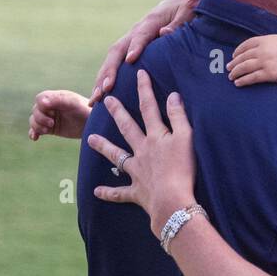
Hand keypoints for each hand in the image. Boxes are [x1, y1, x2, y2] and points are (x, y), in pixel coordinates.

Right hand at [29, 89, 90, 140]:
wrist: (94, 125)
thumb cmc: (86, 110)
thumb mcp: (74, 103)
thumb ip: (59, 100)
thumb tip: (42, 102)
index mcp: (56, 97)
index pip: (40, 98)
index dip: (41, 104)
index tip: (48, 109)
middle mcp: (51, 107)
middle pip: (35, 110)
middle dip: (40, 117)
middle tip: (52, 123)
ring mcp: (49, 118)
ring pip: (34, 120)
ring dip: (37, 125)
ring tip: (46, 130)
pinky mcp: (50, 129)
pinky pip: (36, 130)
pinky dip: (33, 133)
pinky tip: (35, 138)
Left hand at [87, 69, 196, 236]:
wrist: (172, 201)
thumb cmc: (183, 169)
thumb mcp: (186, 139)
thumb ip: (179, 117)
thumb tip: (173, 95)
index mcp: (155, 137)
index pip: (149, 108)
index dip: (145, 89)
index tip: (139, 74)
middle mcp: (142, 151)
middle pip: (127, 128)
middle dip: (117, 112)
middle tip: (106, 100)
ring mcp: (136, 171)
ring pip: (116, 156)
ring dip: (103, 147)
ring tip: (89, 139)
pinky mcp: (136, 191)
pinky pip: (119, 192)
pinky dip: (108, 192)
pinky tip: (96, 191)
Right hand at [89, 0, 194, 105]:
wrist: (180, 2)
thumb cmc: (186, 9)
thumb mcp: (188, 11)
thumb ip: (179, 21)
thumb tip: (165, 33)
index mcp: (151, 21)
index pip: (141, 35)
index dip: (135, 46)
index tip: (130, 60)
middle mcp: (136, 30)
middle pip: (118, 49)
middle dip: (110, 70)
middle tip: (105, 89)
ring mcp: (131, 39)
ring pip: (112, 58)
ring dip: (102, 78)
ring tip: (95, 99)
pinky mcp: (130, 47)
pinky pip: (115, 63)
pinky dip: (105, 78)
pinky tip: (99, 96)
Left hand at [228, 35, 276, 86]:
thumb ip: (269, 43)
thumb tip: (258, 48)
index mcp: (266, 40)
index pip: (246, 44)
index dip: (238, 51)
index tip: (234, 56)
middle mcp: (263, 50)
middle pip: (243, 57)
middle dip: (234, 63)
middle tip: (228, 68)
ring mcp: (266, 62)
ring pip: (244, 68)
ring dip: (235, 72)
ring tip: (231, 76)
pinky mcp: (270, 74)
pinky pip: (252, 78)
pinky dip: (243, 81)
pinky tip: (238, 83)